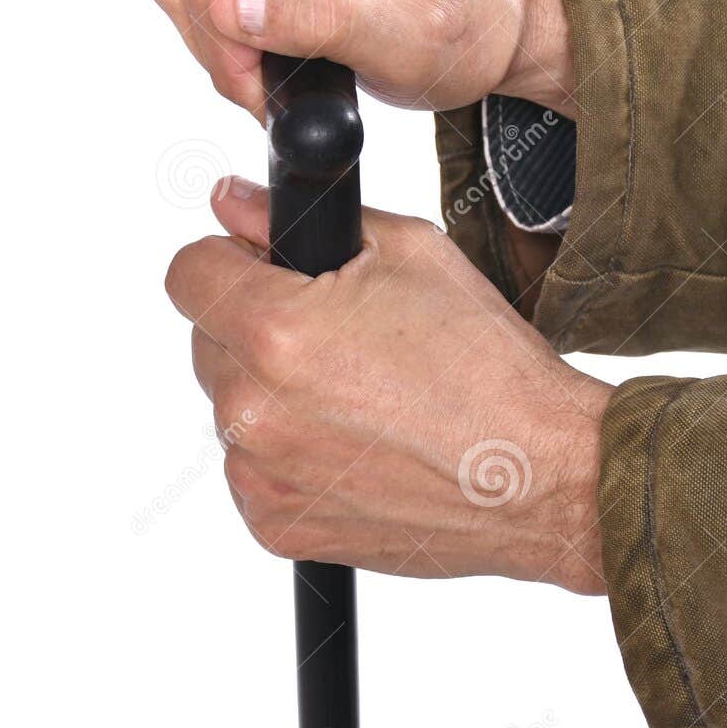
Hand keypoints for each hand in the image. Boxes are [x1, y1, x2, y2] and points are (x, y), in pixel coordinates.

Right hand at [143, 0, 573, 118]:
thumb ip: (320, 15)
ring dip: (210, 20)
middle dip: (217, 40)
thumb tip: (233, 0)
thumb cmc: (460, 26)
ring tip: (277, 44)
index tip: (275, 88)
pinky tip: (266, 11)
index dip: (228, 57)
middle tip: (275, 71)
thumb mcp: (407, 42)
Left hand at [165, 177, 610, 593]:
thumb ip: (296, 222)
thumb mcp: (406, 254)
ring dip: (271, 396)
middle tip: (334, 341)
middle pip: (207, 342)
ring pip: (230, 408)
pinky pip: (251, 471)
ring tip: (356, 400)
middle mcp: (253, 410)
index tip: (259, 270)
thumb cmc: (487, 368)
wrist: (539, 479)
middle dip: (254, 330)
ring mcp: (258, 475)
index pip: (187, 274)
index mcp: (275, 333)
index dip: (226, 262)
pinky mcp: (273, 525)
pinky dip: (287, 457)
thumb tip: (234, 202)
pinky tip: (353, 448)